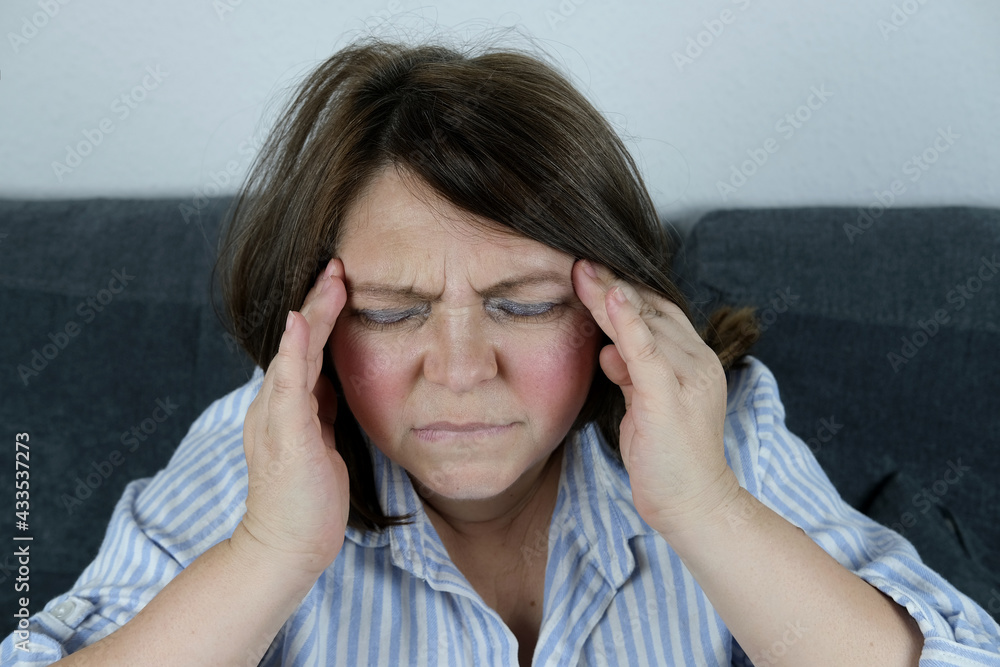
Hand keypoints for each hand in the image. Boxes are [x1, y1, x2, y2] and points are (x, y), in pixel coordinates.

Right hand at [235, 258, 350, 576]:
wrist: (286, 546)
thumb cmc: (307, 498)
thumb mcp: (320, 442)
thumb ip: (322, 410)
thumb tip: (335, 382)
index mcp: (288, 406)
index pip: (308, 350)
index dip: (324, 316)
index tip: (343, 283)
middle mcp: (275, 405)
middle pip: (300, 343)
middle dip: (319, 302)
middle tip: (339, 265)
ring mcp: (276, 418)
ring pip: (295, 354)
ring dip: (313, 315)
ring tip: (330, 279)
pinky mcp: (286, 436)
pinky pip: (289, 386)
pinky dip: (295, 352)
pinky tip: (303, 323)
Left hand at [572, 259, 740, 535]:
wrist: (692, 503)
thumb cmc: (666, 457)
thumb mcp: (644, 407)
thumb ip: (631, 373)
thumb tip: (609, 351)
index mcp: (692, 361)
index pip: (658, 313)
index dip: (624, 290)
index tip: (590, 270)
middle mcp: (696, 362)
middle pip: (650, 310)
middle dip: (612, 284)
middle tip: (578, 259)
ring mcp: (687, 379)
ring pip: (645, 324)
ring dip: (610, 294)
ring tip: (580, 270)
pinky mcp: (670, 399)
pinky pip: (646, 352)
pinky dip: (627, 322)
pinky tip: (609, 298)